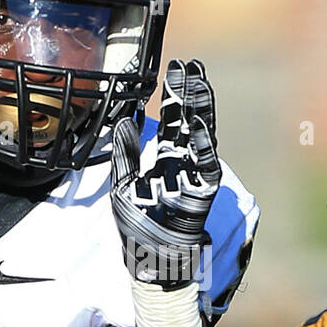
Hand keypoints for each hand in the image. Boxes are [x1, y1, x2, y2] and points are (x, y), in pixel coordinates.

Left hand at [110, 59, 221, 288]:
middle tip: (188, 64)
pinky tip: (196, 123)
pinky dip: (201, 145)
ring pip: (200, 136)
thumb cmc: (138, 229)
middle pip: (188, 120)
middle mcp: (182, 163)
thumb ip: (125, 155)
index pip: (172, 120)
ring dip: (200, 110)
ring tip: (199, 82)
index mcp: (164, 160)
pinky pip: (204, 165)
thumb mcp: (122, 186)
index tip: (176, 68)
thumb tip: (124, 122)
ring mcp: (194, 176)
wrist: (151, 262)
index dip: (175, 94)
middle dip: (189, 93)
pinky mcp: (201, 193)